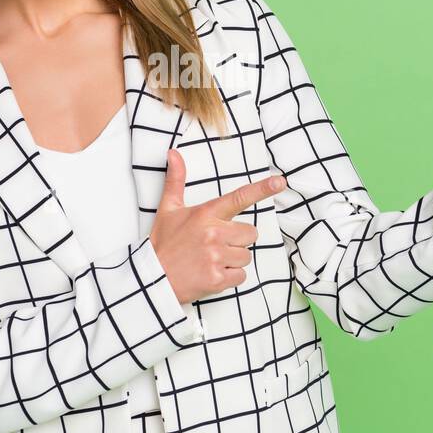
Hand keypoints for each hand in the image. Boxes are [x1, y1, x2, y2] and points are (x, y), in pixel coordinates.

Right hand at [150, 148, 286, 304]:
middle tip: (216, 245)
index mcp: (205, 214)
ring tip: (211, 260)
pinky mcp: (218, 278)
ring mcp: (216, 256)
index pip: (238, 198)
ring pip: (246, 256)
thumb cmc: (163, 243)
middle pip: (251, 233)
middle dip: (239, 240)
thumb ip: (176, 181)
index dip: (261, 190)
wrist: (152, 279)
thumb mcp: (168, 209)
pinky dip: (230, 278)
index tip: (279, 182)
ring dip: (234, 260)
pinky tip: (212, 274)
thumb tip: (173, 153)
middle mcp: (213, 233)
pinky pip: (241, 276)